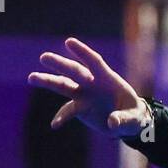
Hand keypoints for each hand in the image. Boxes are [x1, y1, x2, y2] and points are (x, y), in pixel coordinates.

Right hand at [28, 37, 150, 136]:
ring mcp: (84, 94)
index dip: (83, 52)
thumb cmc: (134, 115)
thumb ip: (124, 119)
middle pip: (74, 71)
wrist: (128, 123)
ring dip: (48, 81)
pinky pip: (68, 110)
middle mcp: (92, 83)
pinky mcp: (80, 107)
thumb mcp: (135, 119)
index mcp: (108, 79)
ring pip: (63, 85)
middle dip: (60, 64)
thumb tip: (112, 122)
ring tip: (32, 78)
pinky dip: (61, 117)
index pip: (94, 62)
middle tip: (44, 58)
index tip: (69, 42)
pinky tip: (55, 125)